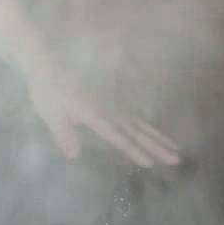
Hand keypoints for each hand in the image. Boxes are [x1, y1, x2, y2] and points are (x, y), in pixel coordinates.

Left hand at [27, 68, 179, 167]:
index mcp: (95, 115)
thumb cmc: (47, 87)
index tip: (151, 163)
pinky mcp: (109, 97)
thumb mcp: (50, 112)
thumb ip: (63, 133)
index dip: (134, 151)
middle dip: (156, 146)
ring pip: (139, 123)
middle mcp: (109, 110)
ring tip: (175, 148)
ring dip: (157, 136)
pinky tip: (152, 131)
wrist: (48, 61)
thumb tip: (74, 156)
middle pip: (137, 131)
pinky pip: (133, 114)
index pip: (118, 136)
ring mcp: (111, 103)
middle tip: (177, 159)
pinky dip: (145, 124)